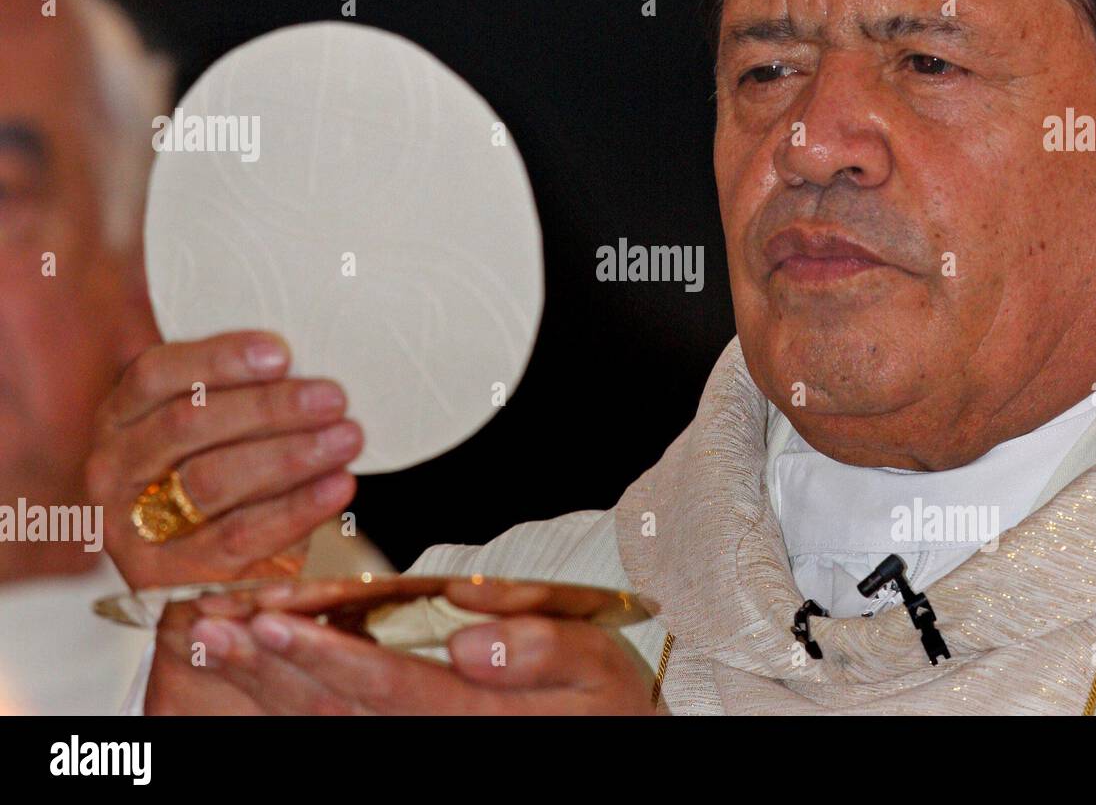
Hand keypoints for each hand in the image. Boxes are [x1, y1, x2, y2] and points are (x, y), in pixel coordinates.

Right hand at [87, 330, 363, 589]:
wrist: (197, 581)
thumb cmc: (218, 480)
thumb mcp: (216, 434)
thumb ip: (244, 400)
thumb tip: (311, 378)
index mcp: (120, 417)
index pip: (157, 375)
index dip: (219, 359)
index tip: (282, 353)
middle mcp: (113, 469)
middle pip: (187, 425)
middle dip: (268, 408)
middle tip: (333, 398)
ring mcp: (132, 528)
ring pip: (211, 481)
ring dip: (289, 455)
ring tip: (347, 437)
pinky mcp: (169, 578)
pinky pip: (240, 537)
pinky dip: (296, 508)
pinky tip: (339, 485)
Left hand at [150, 581, 659, 714]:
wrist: (610, 739)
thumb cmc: (604, 701)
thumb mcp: (598, 665)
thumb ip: (541, 650)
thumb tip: (471, 637)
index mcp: (476, 718)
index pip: (388, 685)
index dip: (327, 652)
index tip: (275, 619)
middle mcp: (431, 742)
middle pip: (334, 711)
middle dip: (268, 668)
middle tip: (212, 624)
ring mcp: (408, 750)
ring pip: (320, 724)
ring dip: (261, 684)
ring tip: (213, 639)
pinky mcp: (399, 745)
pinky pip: (329, 730)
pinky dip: (279, 700)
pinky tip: (250, 670)